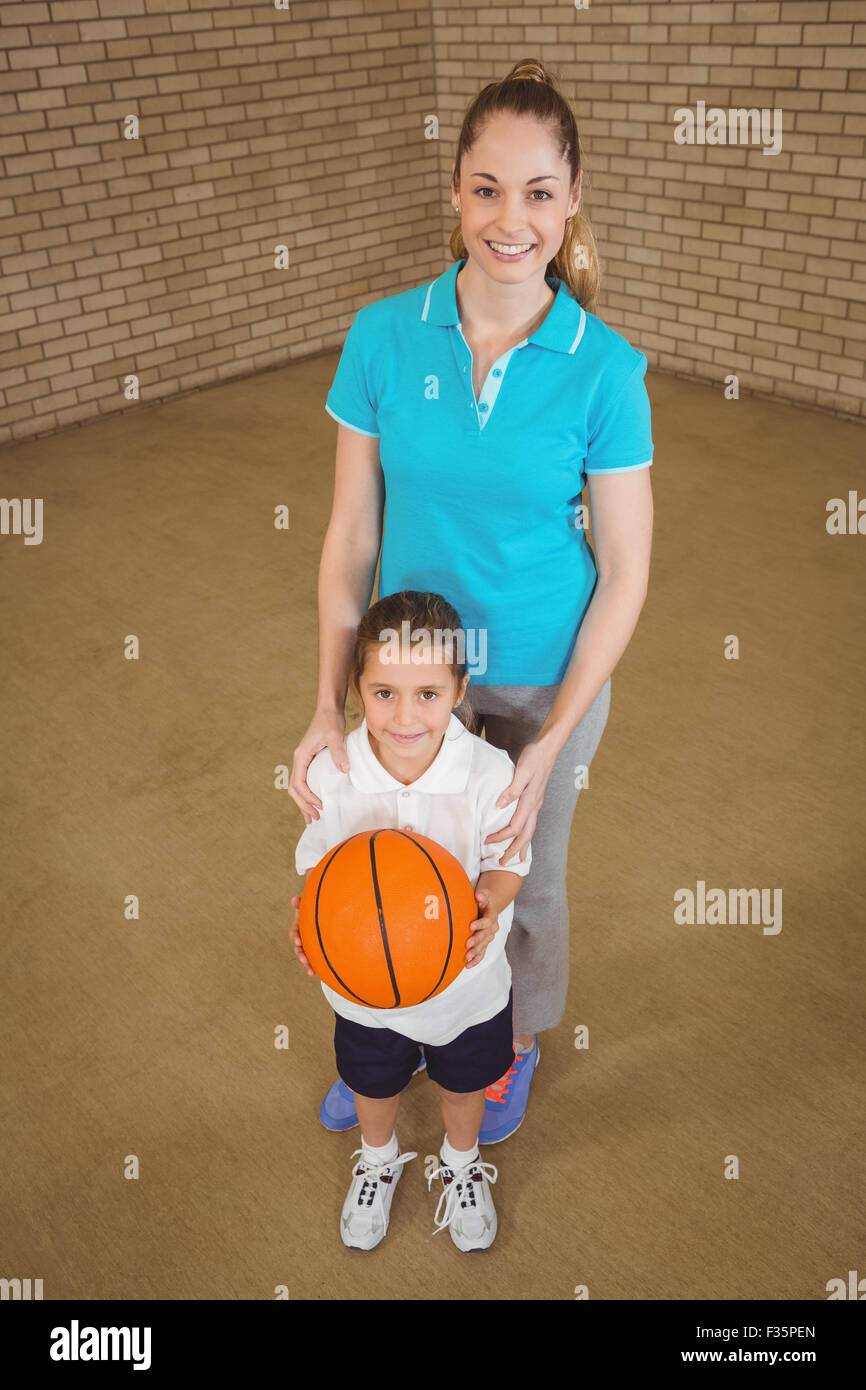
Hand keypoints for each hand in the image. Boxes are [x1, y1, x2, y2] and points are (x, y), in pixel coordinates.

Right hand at [289, 708, 349, 824]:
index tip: (319, 805)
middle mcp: (300, 760)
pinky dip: (308, 794)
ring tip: (312, 817)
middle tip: (315, 818)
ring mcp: (304, 761)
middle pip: (295, 789)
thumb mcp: (335, 735)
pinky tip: (315, 802)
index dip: (307, 797)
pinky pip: (305, 781)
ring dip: (304, 802)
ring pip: (298, 787)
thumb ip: (338, 752)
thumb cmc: (330, 720)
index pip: (299, 783)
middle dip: (303, 805)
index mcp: (301, 756)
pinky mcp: (310, 760)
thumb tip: (345, 770)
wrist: (328, 709)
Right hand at [289, 895, 314, 977]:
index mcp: (298, 928)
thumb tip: (294, 899)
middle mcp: (301, 939)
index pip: (294, 933)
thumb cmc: (313, 910)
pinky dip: (313, 966)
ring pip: (305, 956)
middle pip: (298, 948)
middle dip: (301, 954)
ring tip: (310, 971)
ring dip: (306, 964)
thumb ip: (301, 904)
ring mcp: (307, 946)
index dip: (295, 937)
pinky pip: (313, 960)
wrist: (322, 917)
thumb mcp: (307, 907)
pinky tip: (316, 973)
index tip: (298, 941)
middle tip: (304, 960)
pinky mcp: (314, 951)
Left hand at [464, 888, 499, 967]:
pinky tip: (468, 965)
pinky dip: (476, 960)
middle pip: (485, 936)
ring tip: (467, 957)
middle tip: (467, 944)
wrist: (490, 907)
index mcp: (492, 916)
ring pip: (483, 946)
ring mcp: (489, 936)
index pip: (488, 921)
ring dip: (476, 952)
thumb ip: (482, 896)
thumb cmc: (483, 901)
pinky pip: (482, 953)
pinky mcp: (485, 943)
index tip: (471, 926)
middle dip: (476, 941)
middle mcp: (492, 928)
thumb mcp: (484, 895)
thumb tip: (478, 895)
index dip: (480, 924)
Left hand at [484, 739, 555, 865]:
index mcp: (530, 801)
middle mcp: (535, 806)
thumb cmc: (534, 758)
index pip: (514, 827)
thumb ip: (511, 789)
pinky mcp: (535, 800)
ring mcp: (536, 804)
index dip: (500, 837)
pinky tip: (522, 836)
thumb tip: (500, 805)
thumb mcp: (521, 771)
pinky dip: (525, 834)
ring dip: (521, 846)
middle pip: (525, 835)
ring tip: (516, 858)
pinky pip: (530, 823)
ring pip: (529, 831)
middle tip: (501, 863)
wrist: (547, 750)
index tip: (487, 841)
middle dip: (513, 850)